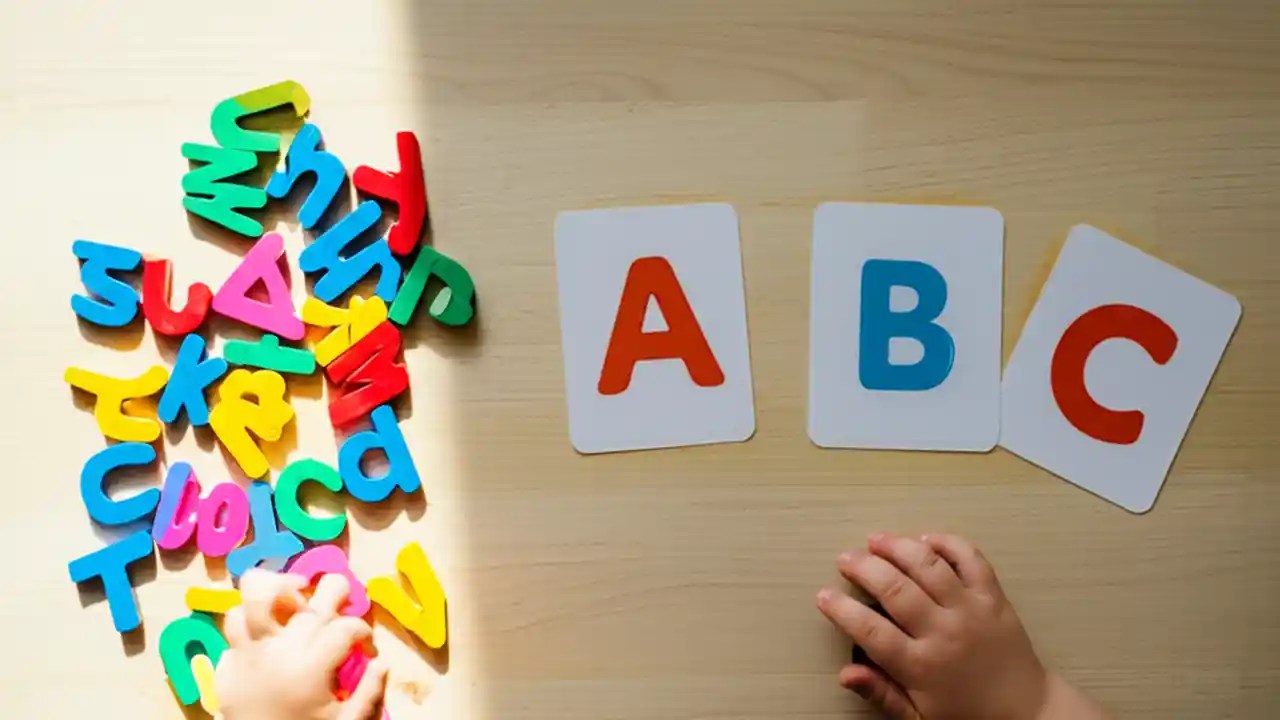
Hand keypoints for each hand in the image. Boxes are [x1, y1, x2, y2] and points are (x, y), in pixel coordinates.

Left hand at [216, 569, 387, 719]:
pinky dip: (250, 615)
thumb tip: (382, 663)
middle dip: (335, 590)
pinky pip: (231, 621)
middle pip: (309, 599)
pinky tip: (269, 622)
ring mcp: (248, 650)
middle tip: (341, 604)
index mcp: (311, 666)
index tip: (366, 649)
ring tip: (297, 596)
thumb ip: (369, 693)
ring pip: (256, 595)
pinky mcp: (227, 659)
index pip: (345, 627)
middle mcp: (279, 649)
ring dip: (281, 588)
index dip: (363, 632)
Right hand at [816, 533, 1108, 719]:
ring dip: (898, 547)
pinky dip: (947, 543)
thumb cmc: (968, 715)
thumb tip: (846, 674)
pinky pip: (971, 559)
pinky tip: (925, 540)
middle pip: (895, 588)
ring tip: (876, 540)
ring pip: (929, 565)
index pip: (871, 632)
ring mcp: (971, 610)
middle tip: (846, 559)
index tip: (824, 597)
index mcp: (922, 667)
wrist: (1027, 712)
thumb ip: (881, 693)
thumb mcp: (919, 717)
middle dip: (864, 567)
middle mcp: (945, 633)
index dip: (843, 610)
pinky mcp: (993, 597)